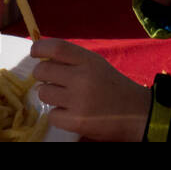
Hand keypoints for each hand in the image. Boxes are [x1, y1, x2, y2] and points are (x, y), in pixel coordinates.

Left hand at [31, 38, 151, 140]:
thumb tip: (41, 57)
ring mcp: (78, 101)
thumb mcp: (96, 65)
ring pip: (43, 93)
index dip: (40, 48)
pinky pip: (52, 114)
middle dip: (41, 74)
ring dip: (49, 94)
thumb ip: (73, 60)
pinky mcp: (75, 121)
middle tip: (50, 79)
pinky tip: (70, 112)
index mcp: (89, 60)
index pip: (57, 48)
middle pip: (43, 70)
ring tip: (64, 97)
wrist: (136, 113)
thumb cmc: (112, 86)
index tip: (34, 52)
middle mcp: (82, 78)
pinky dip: (58, 114)